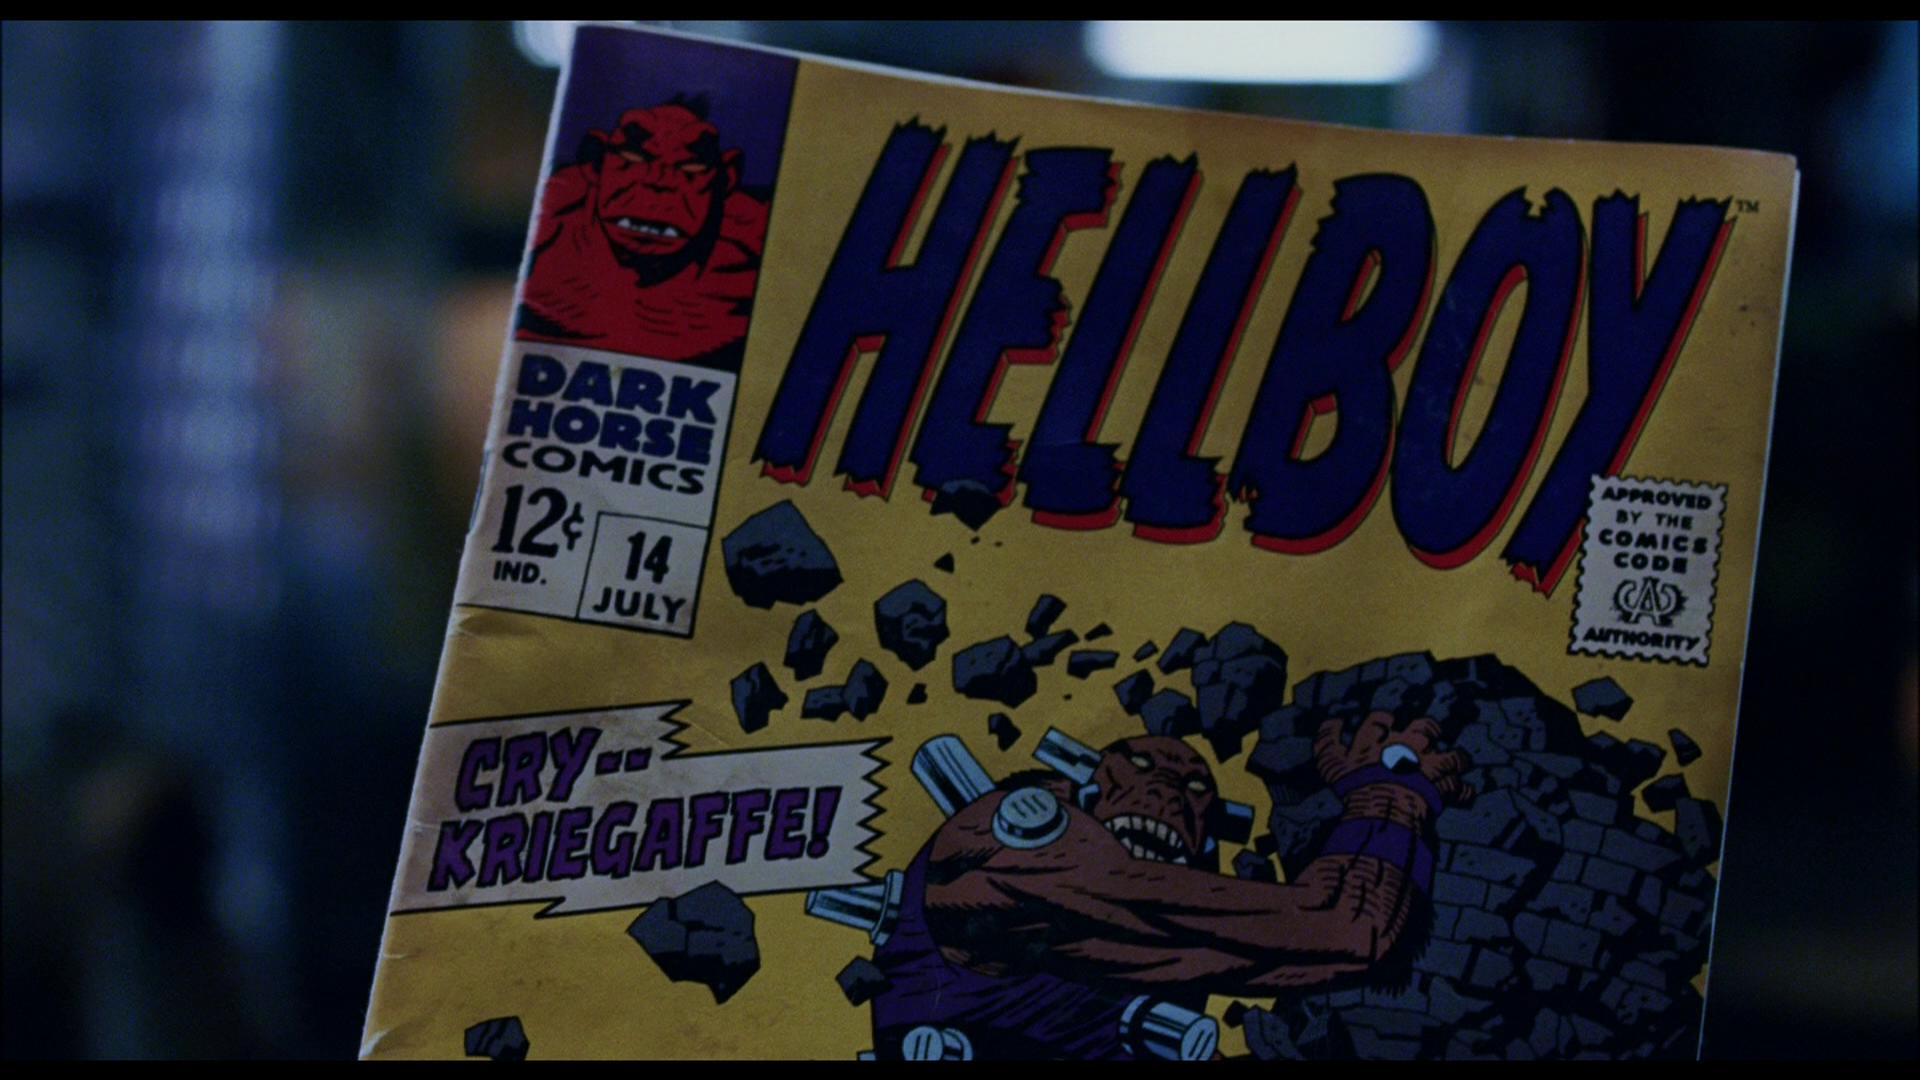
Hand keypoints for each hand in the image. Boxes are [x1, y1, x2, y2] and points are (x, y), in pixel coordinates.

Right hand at [1314, 711, 1474, 806]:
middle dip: (1428, 730)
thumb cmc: (1355, 784)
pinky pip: (1459, 787)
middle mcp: (1409, 744)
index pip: (1382, 719)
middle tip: (1429, 735)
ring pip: (1451, 755)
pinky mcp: (1443, 785)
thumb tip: (1332, 721)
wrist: (1384, 804)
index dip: (1383, 720)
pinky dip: (1463, 791)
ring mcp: (1429, 764)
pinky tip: (1463, 793)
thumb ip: (1326, 739)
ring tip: (1458, 762)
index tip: (1385, 723)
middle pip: (1424, 728)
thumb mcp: (1330, 762)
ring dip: (1455, 759)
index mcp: (1382, 737)